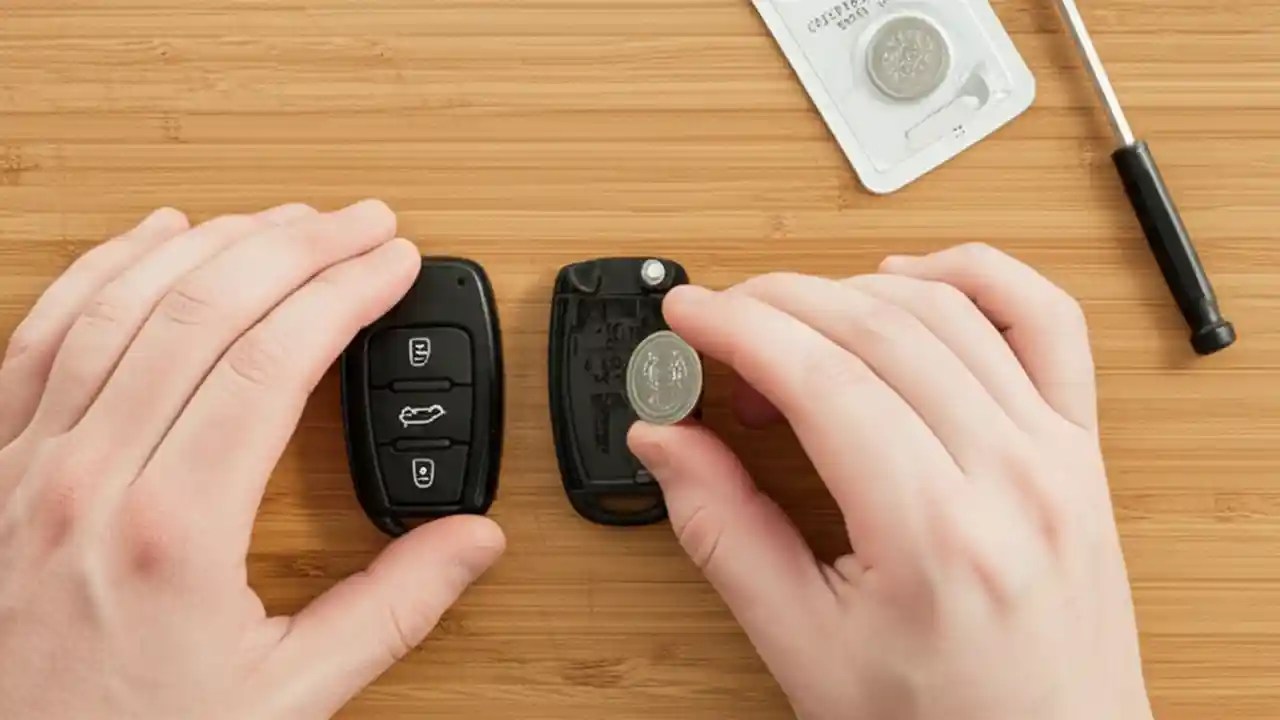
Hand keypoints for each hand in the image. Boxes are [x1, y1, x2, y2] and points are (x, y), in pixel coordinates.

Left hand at [0, 202, 504, 718]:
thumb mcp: (287, 696)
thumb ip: (392, 610)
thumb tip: (472, 542)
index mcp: (178, 529)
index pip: (274, 359)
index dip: (344, 291)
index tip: (394, 262)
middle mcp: (92, 478)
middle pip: (203, 309)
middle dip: (296, 245)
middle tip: (360, 222)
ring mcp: (31, 465)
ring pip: (122, 304)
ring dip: (210, 242)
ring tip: (280, 217)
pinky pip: (40, 336)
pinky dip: (99, 271)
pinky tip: (147, 238)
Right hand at [629, 244, 1152, 719]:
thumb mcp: (806, 648)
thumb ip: (726, 533)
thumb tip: (665, 441)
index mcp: (936, 535)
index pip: (822, 378)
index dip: (739, 328)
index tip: (688, 315)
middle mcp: (1012, 477)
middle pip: (877, 328)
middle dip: (777, 304)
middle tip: (717, 326)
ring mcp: (1057, 454)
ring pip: (949, 309)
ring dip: (851, 289)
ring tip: (790, 323)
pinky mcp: (1079, 448)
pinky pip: (1045, 320)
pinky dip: (976, 275)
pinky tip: (912, 283)